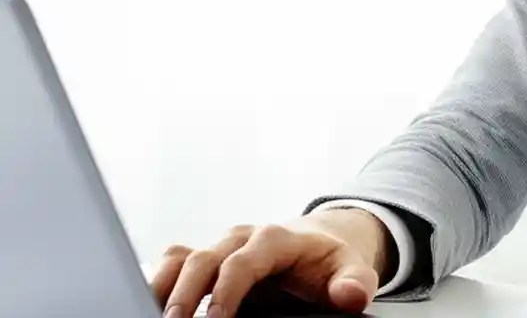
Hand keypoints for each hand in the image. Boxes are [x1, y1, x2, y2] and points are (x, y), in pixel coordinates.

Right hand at [150, 208, 389, 317]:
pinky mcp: (207, 258)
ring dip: (163, 286)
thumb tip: (351, 296)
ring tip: (150, 313)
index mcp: (276, 238)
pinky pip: (174, 261)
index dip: (227, 290)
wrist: (320, 242)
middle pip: (204, 259)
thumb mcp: (352, 269)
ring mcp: (221, 246)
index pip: (244, 261)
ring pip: (181, 257)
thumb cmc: (331, 261)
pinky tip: (150, 304)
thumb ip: (354, 283)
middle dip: (186, 294)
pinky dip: (159, 281)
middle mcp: (242, 238)